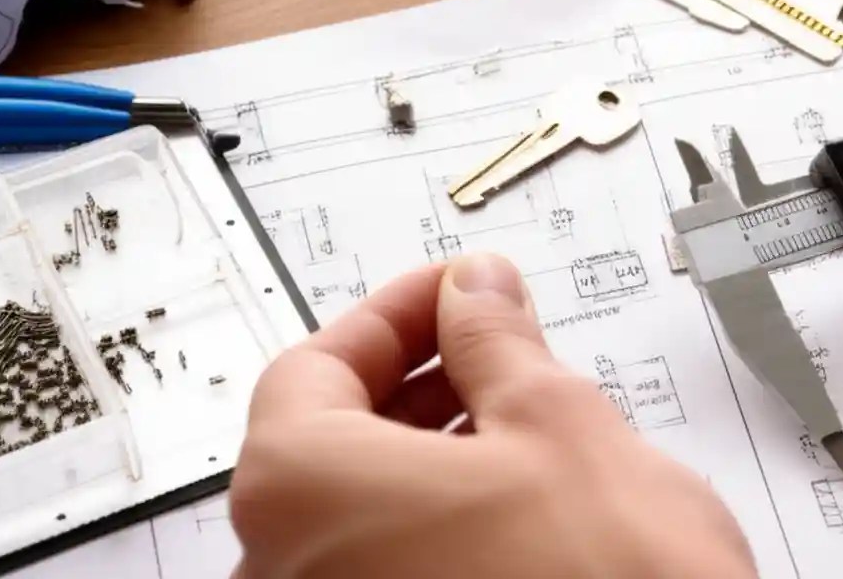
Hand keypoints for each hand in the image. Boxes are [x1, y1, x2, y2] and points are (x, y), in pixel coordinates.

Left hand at [227, 253, 755, 578]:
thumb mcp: (555, 422)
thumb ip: (495, 340)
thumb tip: (476, 293)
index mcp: (300, 491)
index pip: (313, 367)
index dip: (396, 313)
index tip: (454, 292)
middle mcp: (287, 570)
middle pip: (327, 439)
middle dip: (417, 379)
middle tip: (491, 343)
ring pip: (360, 509)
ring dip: (429, 448)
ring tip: (517, 420)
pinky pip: (386, 565)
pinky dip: (434, 518)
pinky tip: (512, 502)